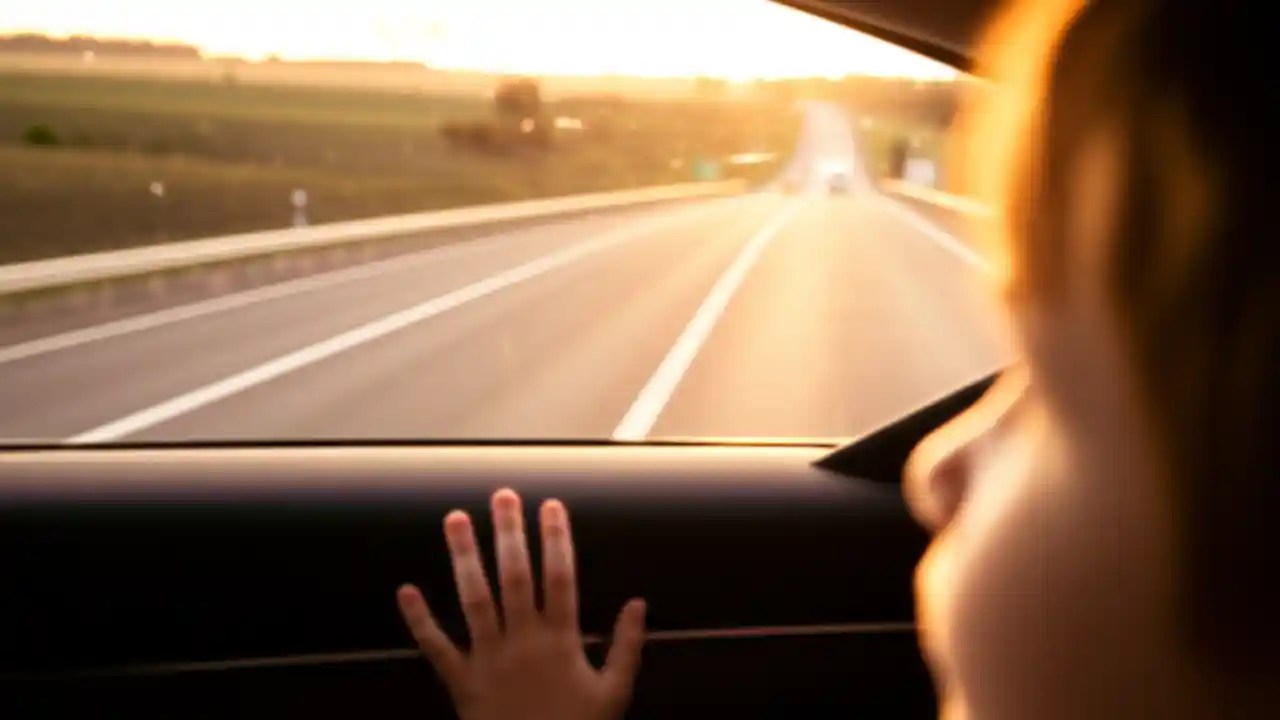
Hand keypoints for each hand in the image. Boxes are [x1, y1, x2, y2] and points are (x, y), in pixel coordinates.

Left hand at [397, 488, 645, 719]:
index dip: (556, 540)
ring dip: (463, 557)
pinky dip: (420, 620)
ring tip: (455, 519)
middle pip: (514, 577)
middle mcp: (522, 643)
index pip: (560, 578)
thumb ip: (627, 646)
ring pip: (474, 599)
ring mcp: (488, 660)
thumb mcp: (614, 693)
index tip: (551, 506)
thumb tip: (639, 604)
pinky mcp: (462, 682)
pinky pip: (437, 648)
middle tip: (502, 496)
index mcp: (561, 642)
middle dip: (509, 533)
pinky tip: (406, 590)